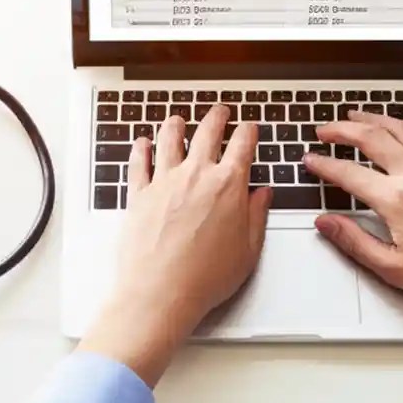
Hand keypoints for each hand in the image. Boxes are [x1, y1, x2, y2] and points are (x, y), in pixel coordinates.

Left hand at [78, 106, 270, 385]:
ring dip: (176, 125)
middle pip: (207, 133)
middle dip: (217, 117)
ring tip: (178, 118)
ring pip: (169, 140)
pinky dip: (140, 149)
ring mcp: (164, 182)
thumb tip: (263, 194)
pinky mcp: (139, 195)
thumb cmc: (205, 277)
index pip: (242, 146)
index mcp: (228, 185)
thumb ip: (257, 215)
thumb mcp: (248, 250)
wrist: (161, 292)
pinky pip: (139, 163)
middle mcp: (196, 175)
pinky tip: (141, 143)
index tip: (250, 127)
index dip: (249, 132)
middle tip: (221, 111)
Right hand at [303, 111, 402, 315]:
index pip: (349, 173)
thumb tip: (325, 223)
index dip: (324, 164)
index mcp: (397, 201)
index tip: (310, 159)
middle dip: (343, 130)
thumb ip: (354, 242)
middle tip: (325, 130)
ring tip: (356, 116)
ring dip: (375, 118)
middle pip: (372, 138)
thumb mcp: (394, 268)